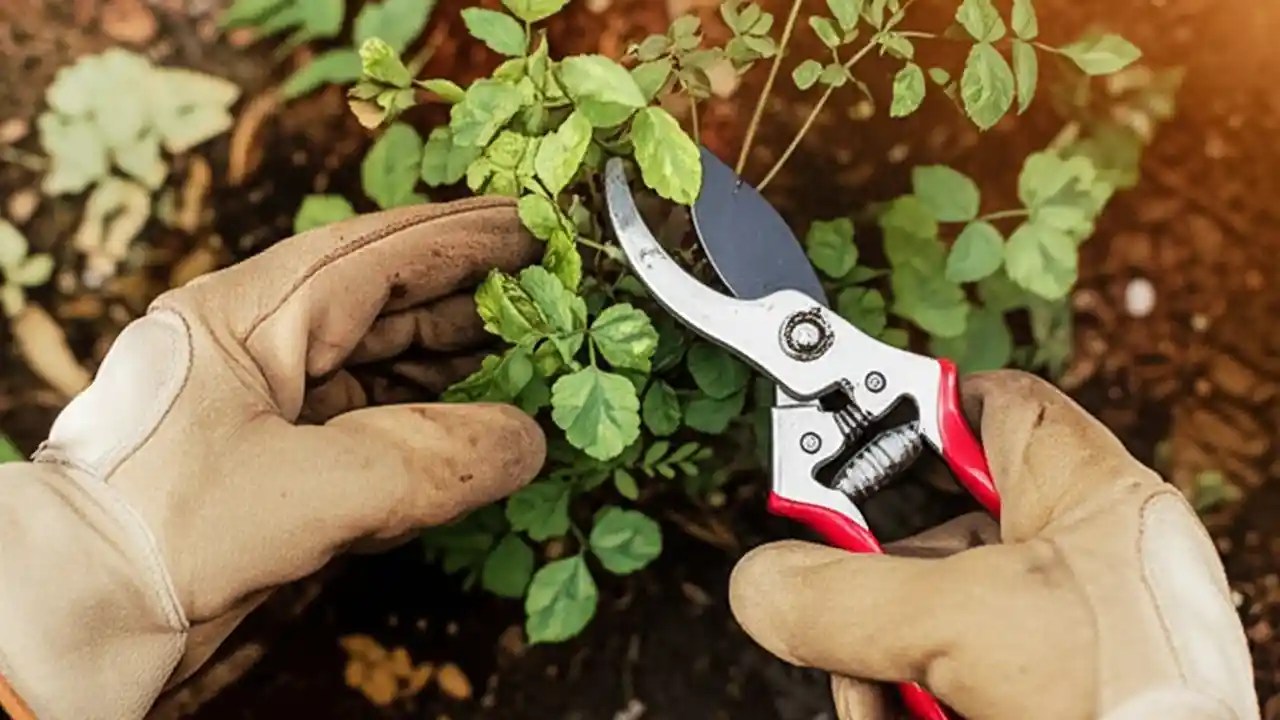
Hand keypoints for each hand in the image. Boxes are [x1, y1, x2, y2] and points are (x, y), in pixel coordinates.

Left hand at [0, 197, 546, 719]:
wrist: (83, 615)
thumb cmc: (168, 534)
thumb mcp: (315, 489)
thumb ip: (433, 459)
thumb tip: (527, 440)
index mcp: (251, 315)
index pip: (378, 256)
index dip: (463, 240)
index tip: (533, 228)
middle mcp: (261, 344)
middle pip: (386, 304)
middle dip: (471, 304)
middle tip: (550, 304)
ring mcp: (268, 400)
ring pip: (379, 364)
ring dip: (453, 368)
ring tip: (527, 366)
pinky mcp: (276, 453)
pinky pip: (366, 420)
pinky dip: (422, 424)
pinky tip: (472, 429)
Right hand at [729, 371, 1257, 719]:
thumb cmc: (1137, 710)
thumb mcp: (966, 626)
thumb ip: (846, 595)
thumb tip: (763, 583)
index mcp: (1092, 500)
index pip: (993, 408)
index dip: (913, 411)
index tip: (845, 428)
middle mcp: (1075, 564)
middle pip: (928, 535)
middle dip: (866, 585)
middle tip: (833, 609)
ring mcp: (1056, 641)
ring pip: (924, 623)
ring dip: (876, 663)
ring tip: (883, 702)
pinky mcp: (1034, 698)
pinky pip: (941, 681)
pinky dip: (905, 703)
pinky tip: (905, 718)